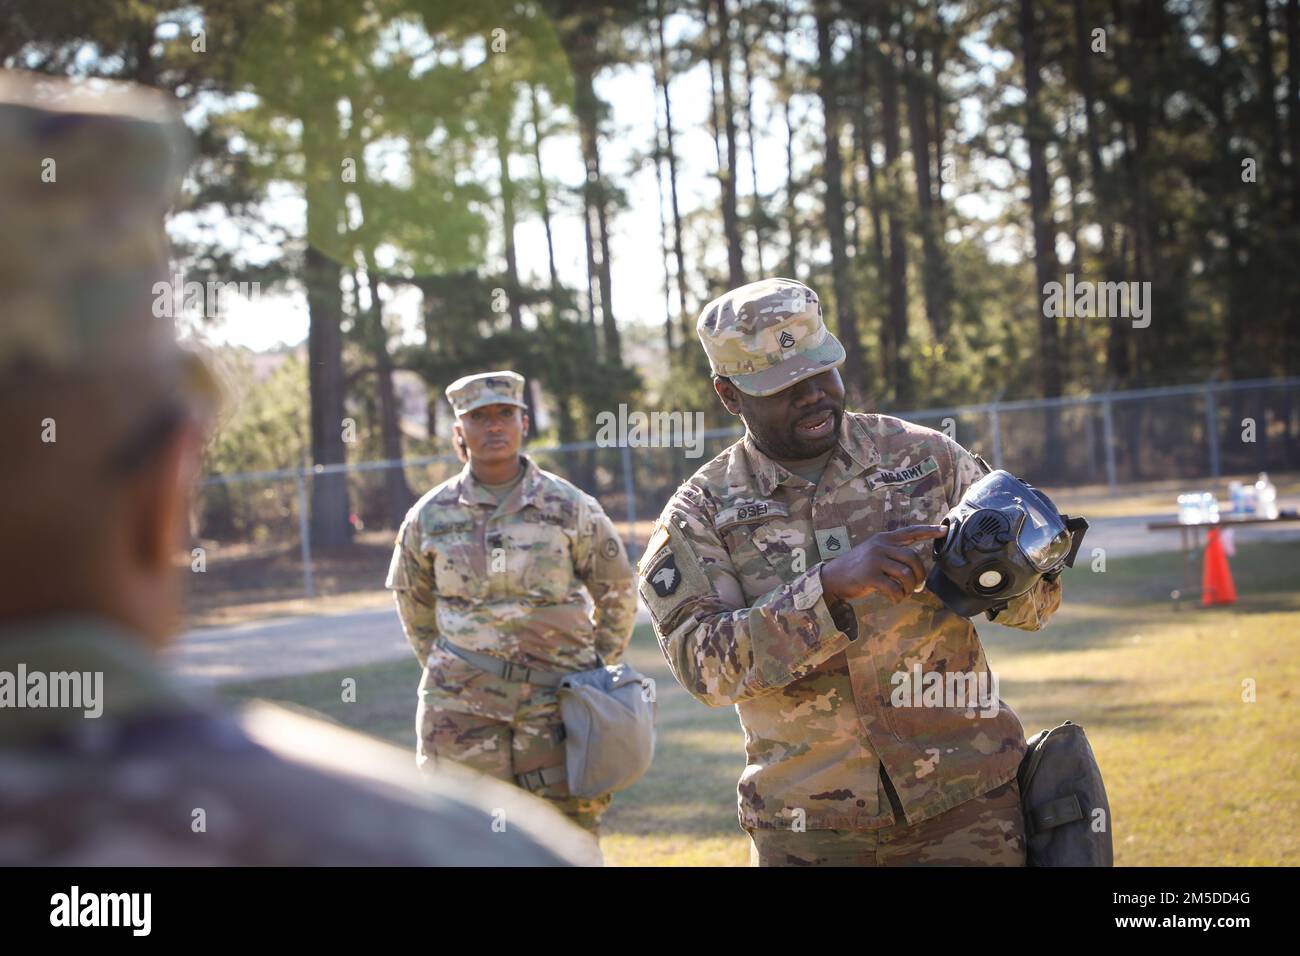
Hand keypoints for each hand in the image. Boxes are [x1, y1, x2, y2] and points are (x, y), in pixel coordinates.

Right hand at [820, 524, 946, 604]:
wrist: (832, 578)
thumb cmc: (856, 568)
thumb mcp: (873, 553)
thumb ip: (892, 553)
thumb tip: (915, 566)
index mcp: (883, 539)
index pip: (910, 531)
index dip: (928, 531)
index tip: (945, 530)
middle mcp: (880, 546)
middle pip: (913, 557)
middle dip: (920, 574)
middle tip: (918, 586)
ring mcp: (875, 560)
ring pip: (906, 573)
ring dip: (910, 588)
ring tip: (905, 594)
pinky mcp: (870, 576)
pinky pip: (894, 588)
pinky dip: (899, 597)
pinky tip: (895, 599)